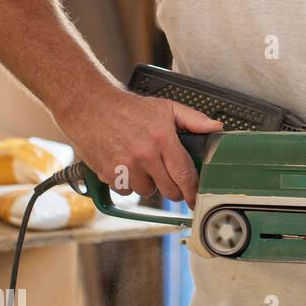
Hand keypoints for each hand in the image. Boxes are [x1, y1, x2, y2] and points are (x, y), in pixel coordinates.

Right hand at [55, 87, 222, 205]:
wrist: (89, 106)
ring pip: (147, 192)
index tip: (196, 198)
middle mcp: (145, 155)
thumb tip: (216, 128)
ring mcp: (125, 166)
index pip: (184, 174)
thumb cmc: (129, 108)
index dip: (193, 190)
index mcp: (162, 139)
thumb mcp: (166, 107)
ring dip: (149, 184)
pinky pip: (126, 191)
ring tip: (143, 164)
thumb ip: (193, 119)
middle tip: (170, 180)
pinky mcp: (108, 174)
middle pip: (169, 190)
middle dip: (174, 190)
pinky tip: (126, 166)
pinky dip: (128, 184)